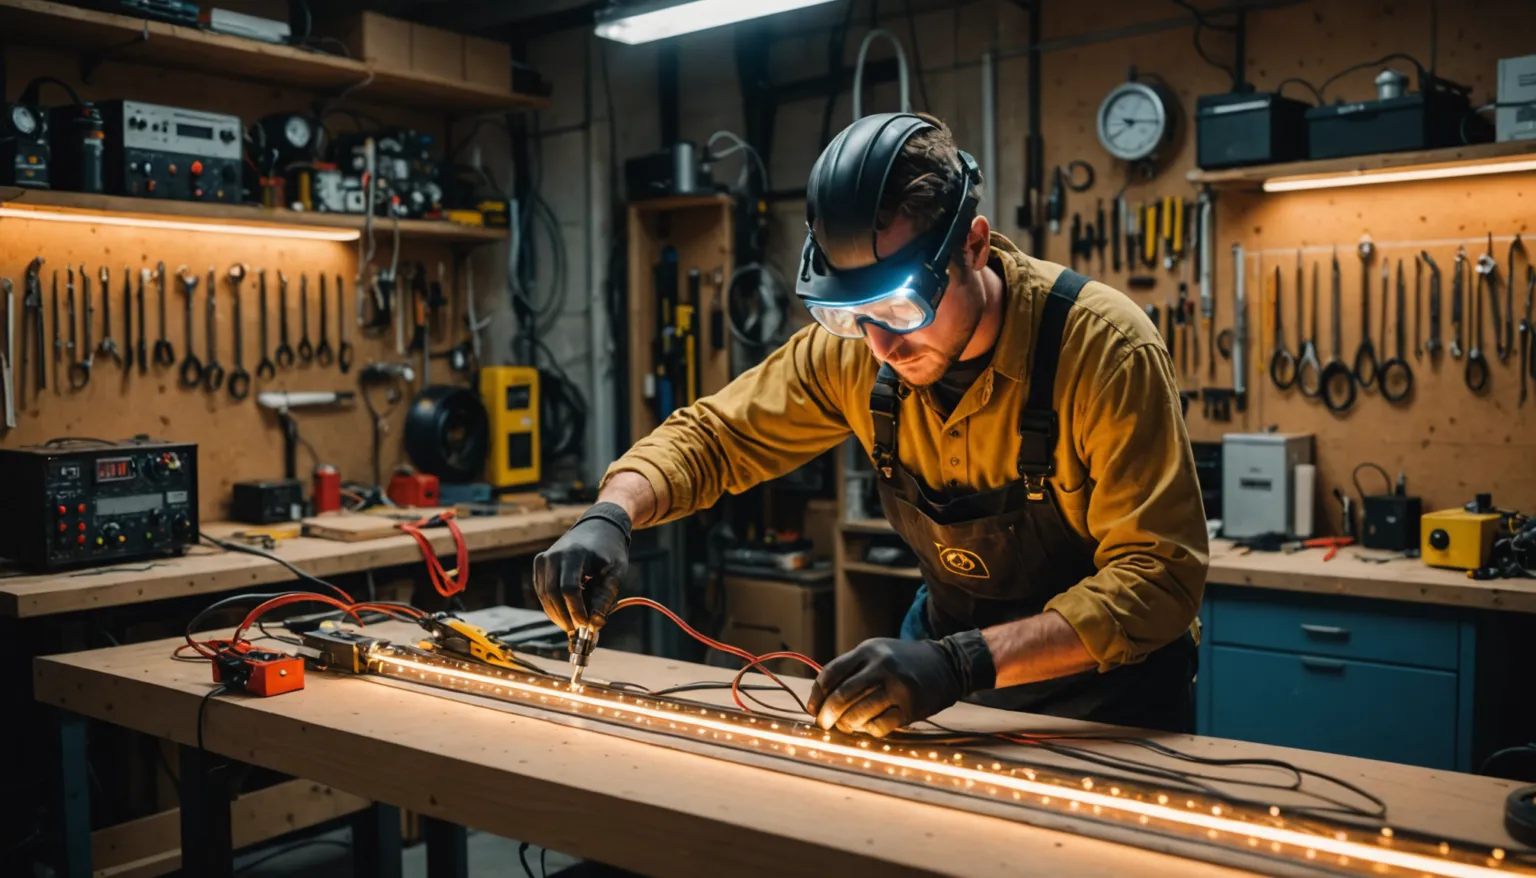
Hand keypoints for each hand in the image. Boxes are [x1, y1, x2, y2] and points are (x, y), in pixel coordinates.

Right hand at [533, 503, 630, 634]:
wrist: (598, 526)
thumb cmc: (610, 550)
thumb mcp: (616, 572)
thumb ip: (606, 597)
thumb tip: (594, 624)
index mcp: (575, 553)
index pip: (569, 588)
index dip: (576, 610)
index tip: (585, 625)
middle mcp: (554, 555)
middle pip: (552, 594)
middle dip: (564, 616)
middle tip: (578, 631)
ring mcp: (544, 558)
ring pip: (544, 595)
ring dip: (557, 614)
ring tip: (574, 624)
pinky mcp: (539, 563)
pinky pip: (541, 591)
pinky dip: (552, 605)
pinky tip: (566, 613)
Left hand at [806, 631, 994, 736]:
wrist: (947, 664)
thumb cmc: (903, 661)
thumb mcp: (877, 653)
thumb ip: (852, 669)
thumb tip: (821, 698)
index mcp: (869, 650)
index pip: (832, 673)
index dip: (817, 694)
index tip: (812, 708)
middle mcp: (882, 666)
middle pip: (842, 695)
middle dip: (827, 714)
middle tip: (822, 724)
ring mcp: (898, 687)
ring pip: (859, 713)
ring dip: (847, 724)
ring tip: (845, 727)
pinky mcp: (911, 707)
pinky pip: (880, 726)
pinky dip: (869, 730)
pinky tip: (868, 727)